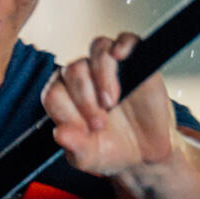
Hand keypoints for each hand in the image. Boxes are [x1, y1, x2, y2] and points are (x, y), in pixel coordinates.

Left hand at [44, 34, 177, 178]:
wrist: (146, 154)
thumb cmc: (113, 151)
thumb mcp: (91, 158)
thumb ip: (74, 147)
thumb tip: (60, 133)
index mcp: (66, 97)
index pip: (53, 92)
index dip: (66, 111)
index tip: (86, 131)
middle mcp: (84, 77)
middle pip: (73, 70)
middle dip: (84, 99)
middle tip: (100, 124)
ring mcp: (110, 67)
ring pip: (97, 49)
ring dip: (101, 75)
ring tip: (110, 101)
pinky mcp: (136, 62)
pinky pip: (127, 40)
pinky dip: (123, 44)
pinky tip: (120, 55)